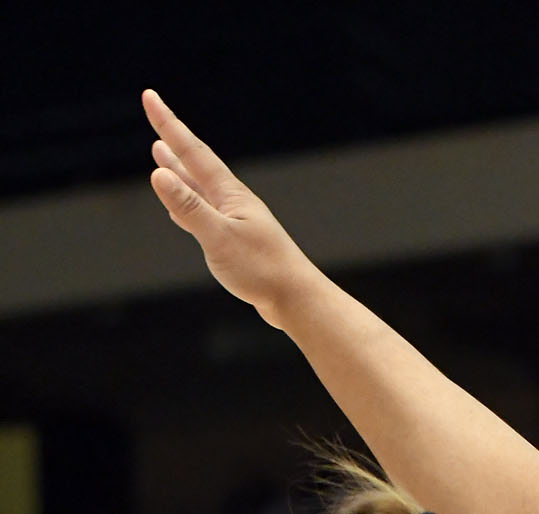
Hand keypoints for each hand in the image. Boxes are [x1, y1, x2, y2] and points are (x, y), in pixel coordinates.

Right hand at [143, 88, 313, 326]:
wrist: (296, 300)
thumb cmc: (262, 271)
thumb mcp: (219, 237)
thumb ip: (189, 207)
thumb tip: (158, 174)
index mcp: (229, 194)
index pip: (192, 151)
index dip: (168, 124)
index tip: (150, 96)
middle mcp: (232, 202)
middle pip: (196, 164)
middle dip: (173, 140)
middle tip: (155, 116)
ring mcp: (236, 221)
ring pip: (199, 189)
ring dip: (179, 171)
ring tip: (161, 154)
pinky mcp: (237, 243)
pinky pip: (204, 215)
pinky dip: (188, 207)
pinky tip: (180, 211)